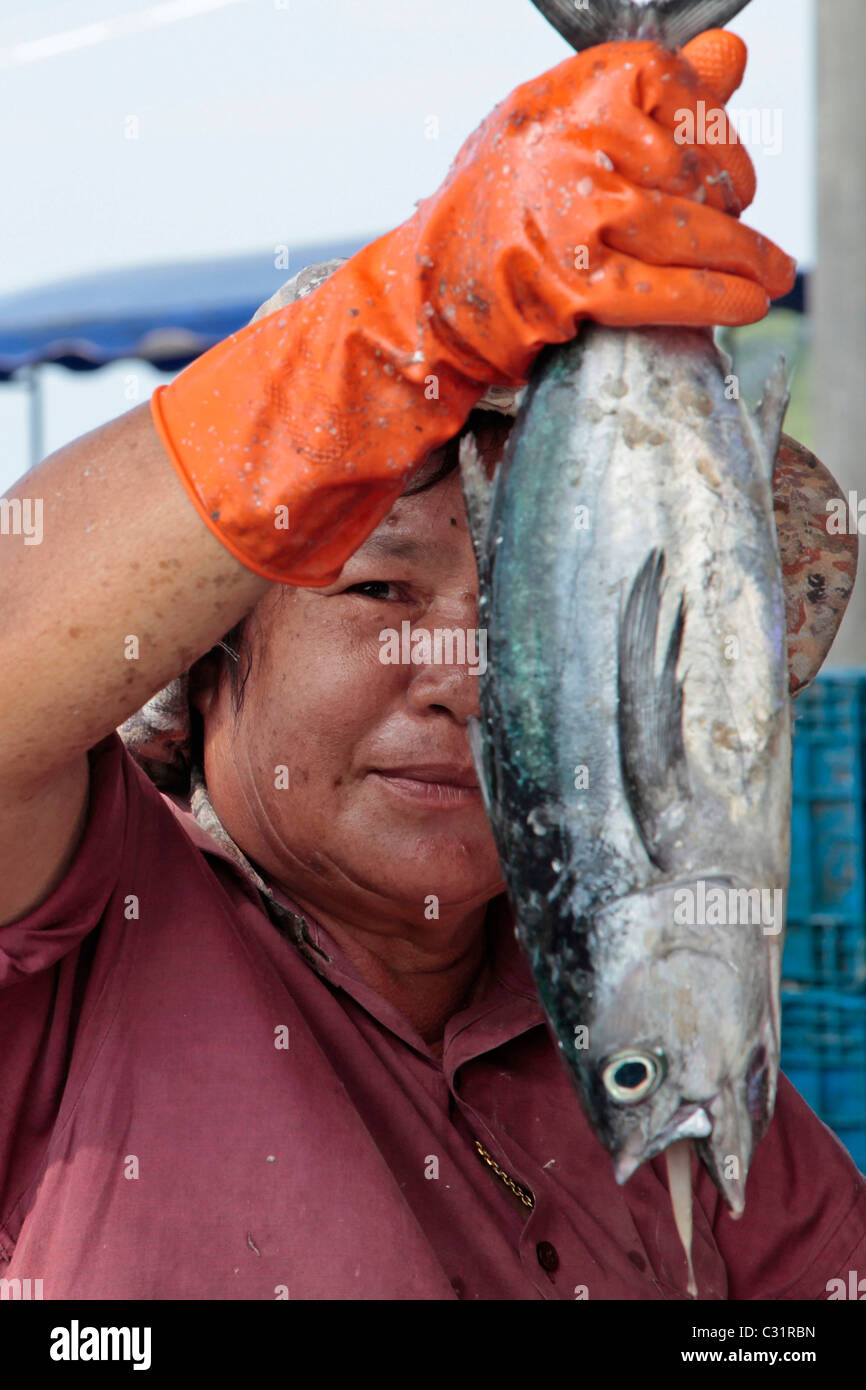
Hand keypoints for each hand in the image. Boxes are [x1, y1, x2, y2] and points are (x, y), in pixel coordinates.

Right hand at [407, 28, 795, 381]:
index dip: (720, 144)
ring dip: (743, 260)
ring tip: (768, 276)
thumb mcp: (563, 126)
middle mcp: (574, 145)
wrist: (423, 288)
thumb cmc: (498, 205)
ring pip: (690, 233)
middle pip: (694, 173)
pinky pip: (668, 291)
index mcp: (574, 91)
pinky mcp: (575, 287)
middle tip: (751, 244)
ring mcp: (574, 218)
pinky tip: (745, 302)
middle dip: (731, 213)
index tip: (731, 180)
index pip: (683, 99)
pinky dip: (717, 298)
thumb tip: (733, 57)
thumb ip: (653, 98)